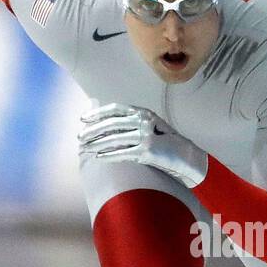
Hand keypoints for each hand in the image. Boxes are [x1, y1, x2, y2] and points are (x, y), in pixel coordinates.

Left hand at [77, 103, 207, 187]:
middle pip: (111, 124)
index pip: (115, 109)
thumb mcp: (149, 127)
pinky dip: (108, 155)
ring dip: (97, 144)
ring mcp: (146, 135)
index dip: (97, 113)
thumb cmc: (165, 142)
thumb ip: (130, 123)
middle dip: (93, 131)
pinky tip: (98, 157)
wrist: (186, 156)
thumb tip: (104, 124)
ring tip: (85, 149)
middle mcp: (144, 120)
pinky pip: (122, 153)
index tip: (83, 119)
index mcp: (143, 112)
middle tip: (80, 137)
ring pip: (114, 139)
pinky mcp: (147, 150)